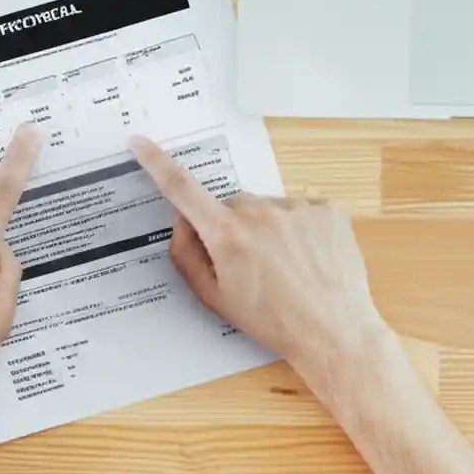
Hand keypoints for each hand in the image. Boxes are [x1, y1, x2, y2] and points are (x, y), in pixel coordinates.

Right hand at [128, 136, 384, 368]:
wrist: (333, 332)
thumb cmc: (271, 321)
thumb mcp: (214, 297)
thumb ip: (186, 255)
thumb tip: (181, 221)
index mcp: (227, 235)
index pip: (182, 189)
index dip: (156, 162)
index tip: (139, 141)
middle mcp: (260, 213)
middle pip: (231, 205)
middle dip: (231, 226)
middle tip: (249, 265)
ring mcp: (297, 208)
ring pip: (268, 208)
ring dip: (268, 228)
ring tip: (285, 267)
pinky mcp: (327, 209)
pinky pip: (300, 210)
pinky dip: (299, 229)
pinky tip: (307, 259)